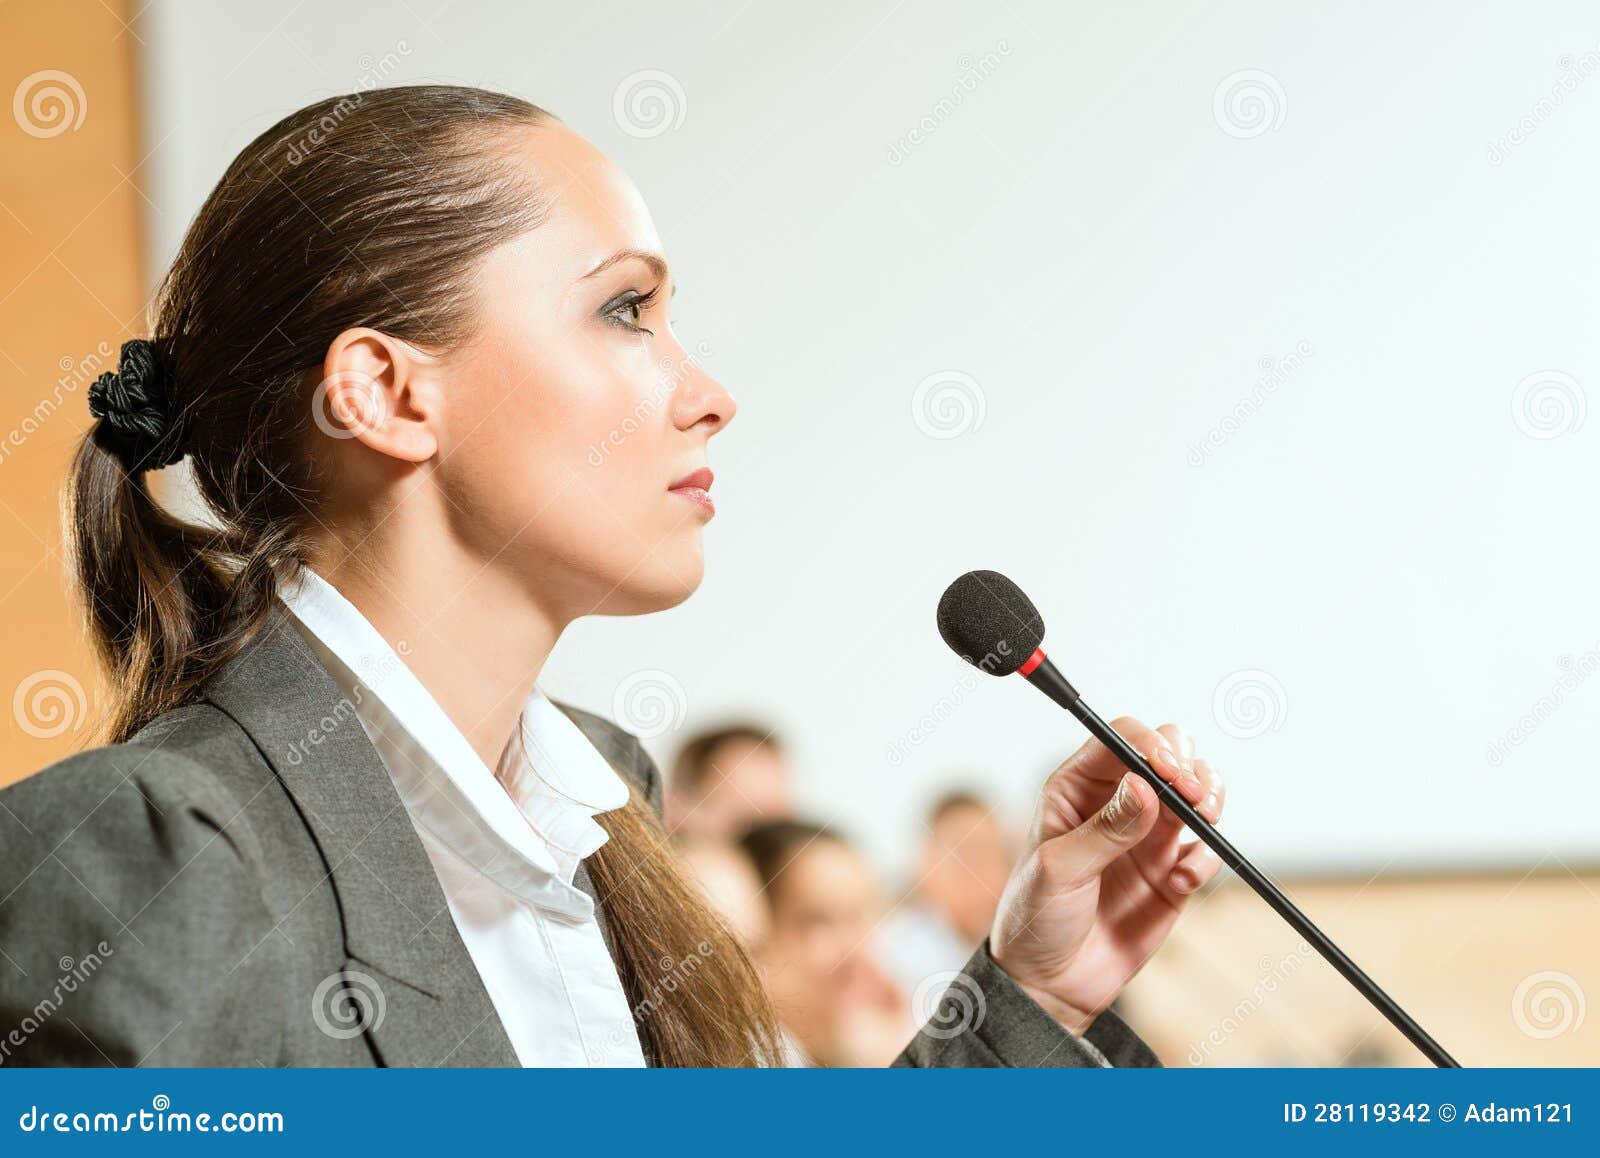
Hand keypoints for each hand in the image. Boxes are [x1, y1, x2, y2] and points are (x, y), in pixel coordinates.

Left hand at [989, 718, 1225, 1034]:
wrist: (1050, 983)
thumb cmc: (1035, 917)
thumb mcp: (1058, 869)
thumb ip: (1104, 829)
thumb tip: (1144, 786)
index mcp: (1075, 789)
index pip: (1120, 740)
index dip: (1150, 744)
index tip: (1169, 768)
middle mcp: (1116, 804)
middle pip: (1166, 755)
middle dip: (1188, 764)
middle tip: (1194, 793)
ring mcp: (1147, 837)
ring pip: (1193, 794)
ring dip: (1209, 797)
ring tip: (1204, 818)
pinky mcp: (1170, 874)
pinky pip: (1203, 850)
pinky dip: (1205, 856)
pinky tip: (1182, 878)